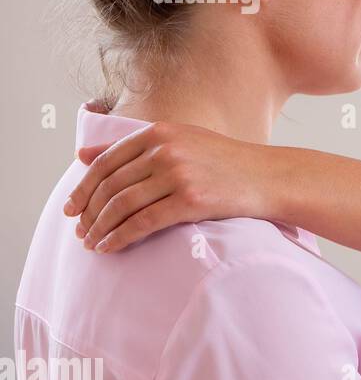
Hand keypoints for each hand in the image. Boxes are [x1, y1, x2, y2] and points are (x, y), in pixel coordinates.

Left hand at [63, 121, 268, 252]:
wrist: (270, 177)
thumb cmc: (225, 163)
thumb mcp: (180, 142)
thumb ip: (134, 148)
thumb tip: (82, 154)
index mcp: (159, 132)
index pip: (106, 162)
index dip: (83, 188)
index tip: (71, 208)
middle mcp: (166, 150)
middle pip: (111, 185)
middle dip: (89, 212)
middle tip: (79, 231)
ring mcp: (179, 174)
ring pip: (122, 205)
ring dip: (100, 227)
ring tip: (91, 243)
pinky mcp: (191, 200)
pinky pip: (143, 222)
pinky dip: (120, 237)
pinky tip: (110, 247)